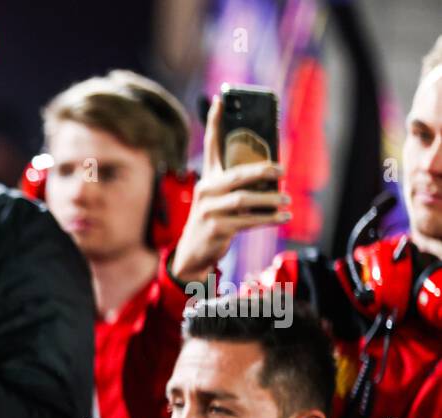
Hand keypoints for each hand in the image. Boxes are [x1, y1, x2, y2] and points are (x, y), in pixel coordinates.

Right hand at [169, 95, 290, 284]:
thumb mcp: (220, 200)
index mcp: (208, 179)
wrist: (193, 254)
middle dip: (261, 170)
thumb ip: (239, 187)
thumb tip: (273, 175)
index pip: (211, 146)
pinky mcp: (215, 229)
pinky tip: (283, 217)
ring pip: (244, 200)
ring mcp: (208, 210)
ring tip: (287, 199)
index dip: (216, 122)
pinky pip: (247, 221)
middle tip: (281, 170)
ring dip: (269, 199)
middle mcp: (206, 191)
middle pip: (237, 174)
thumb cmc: (214, 222)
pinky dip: (268, 219)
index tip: (221, 100)